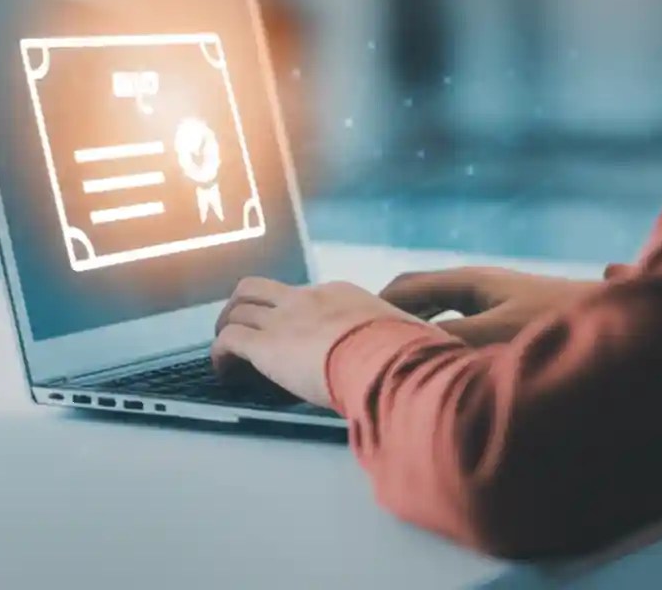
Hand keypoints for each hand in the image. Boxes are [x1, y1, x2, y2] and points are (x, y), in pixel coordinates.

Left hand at [212, 278, 418, 406]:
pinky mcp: (267, 346)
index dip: (291, 314)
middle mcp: (308, 299)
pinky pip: (229, 341)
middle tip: (240, 331)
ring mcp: (285, 319)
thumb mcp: (415, 338)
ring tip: (226, 354)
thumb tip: (441, 352)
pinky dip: (220, 354)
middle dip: (242, 307)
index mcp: (342, 296)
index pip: (305, 296)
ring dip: (226, 328)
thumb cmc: (409, 353)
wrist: (391, 359)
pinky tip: (223, 372)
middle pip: (257, 289)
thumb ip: (413, 342)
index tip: (293, 337)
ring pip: (237, 308)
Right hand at [380, 267, 599, 345]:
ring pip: (438, 313)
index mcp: (467, 282)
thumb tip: (405, 349)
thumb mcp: (495, 335)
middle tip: (364, 347)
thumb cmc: (556, 324)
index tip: (350, 332)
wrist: (617, 316)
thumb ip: (448, 340)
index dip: (374, 307)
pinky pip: (458, 327)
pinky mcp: (508, 320)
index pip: (405, 288)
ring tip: (393, 360)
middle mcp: (476, 286)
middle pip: (418, 297)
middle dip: (390, 317)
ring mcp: (493, 301)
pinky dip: (440, 342)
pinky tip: (441, 367)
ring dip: (415, 331)